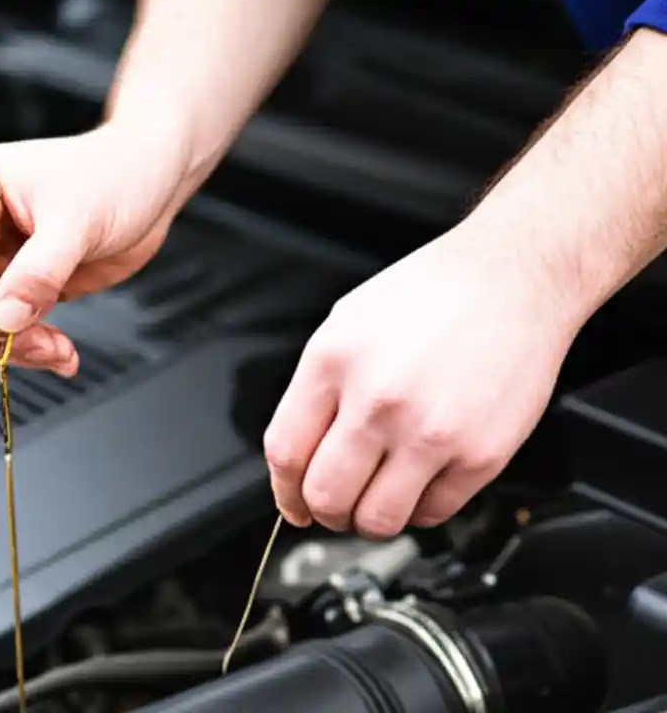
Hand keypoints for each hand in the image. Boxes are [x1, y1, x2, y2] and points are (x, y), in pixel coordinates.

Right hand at [0, 123, 190, 375]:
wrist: (154, 184)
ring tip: (56, 351)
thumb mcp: (77, 220)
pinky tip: (62, 353)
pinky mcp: (23, 285)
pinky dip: (30, 347)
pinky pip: (9, 327)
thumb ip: (38, 271)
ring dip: (10, 344)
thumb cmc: (116, 175)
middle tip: (12, 346)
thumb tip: (4, 318)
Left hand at [263, 227, 581, 538]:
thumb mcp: (346, 323)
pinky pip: (434, 512)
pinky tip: (422, 483)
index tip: (291, 502)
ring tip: (377, 501)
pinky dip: (421, 510)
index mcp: (333, 363)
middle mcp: (377, 400)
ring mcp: (430, 431)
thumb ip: (316, 388)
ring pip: (377, 519)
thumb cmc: (433, 295)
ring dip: (369, 521)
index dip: (284, 491)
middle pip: (325, 496)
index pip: (285, 453)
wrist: (515, 279)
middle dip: (323, 513)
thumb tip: (299, 451)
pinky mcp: (480, 454)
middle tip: (335, 507)